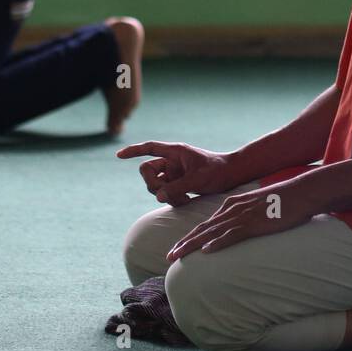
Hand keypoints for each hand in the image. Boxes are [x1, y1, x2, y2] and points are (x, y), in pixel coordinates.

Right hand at [116, 141, 243, 204]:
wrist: (232, 176)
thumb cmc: (218, 171)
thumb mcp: (198, 180)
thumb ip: (177, 188)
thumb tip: (158, 196)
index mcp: (175, 152)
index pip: (149, 148)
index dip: (133, 151)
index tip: (119, 155)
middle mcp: (172, 161)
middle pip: (148, 172)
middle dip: (153, 185)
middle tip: (164, 194)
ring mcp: (174, 173)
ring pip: (156, 186)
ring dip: (166, 196)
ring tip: (184, 200)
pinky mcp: (178, 184)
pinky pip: (166, 193)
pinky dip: (173, 200)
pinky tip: (187, 202)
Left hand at [165, 181, 317, 262]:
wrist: (300, 192)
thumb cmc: (283, 202)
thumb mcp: (258, 208)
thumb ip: (246, 217)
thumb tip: (239, 231)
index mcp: (232, 205)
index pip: (206, 224)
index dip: (189, 237)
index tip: (177, 249)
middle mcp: (232, 210)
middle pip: (202, 229)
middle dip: (183, 243)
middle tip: (168, 257)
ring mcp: (242, 216)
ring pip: (211, 233)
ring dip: (192, 245)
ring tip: (177, 256)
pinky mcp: (254, 223)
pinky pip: (232, 235)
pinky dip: (218, 242)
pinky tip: (206, 250)